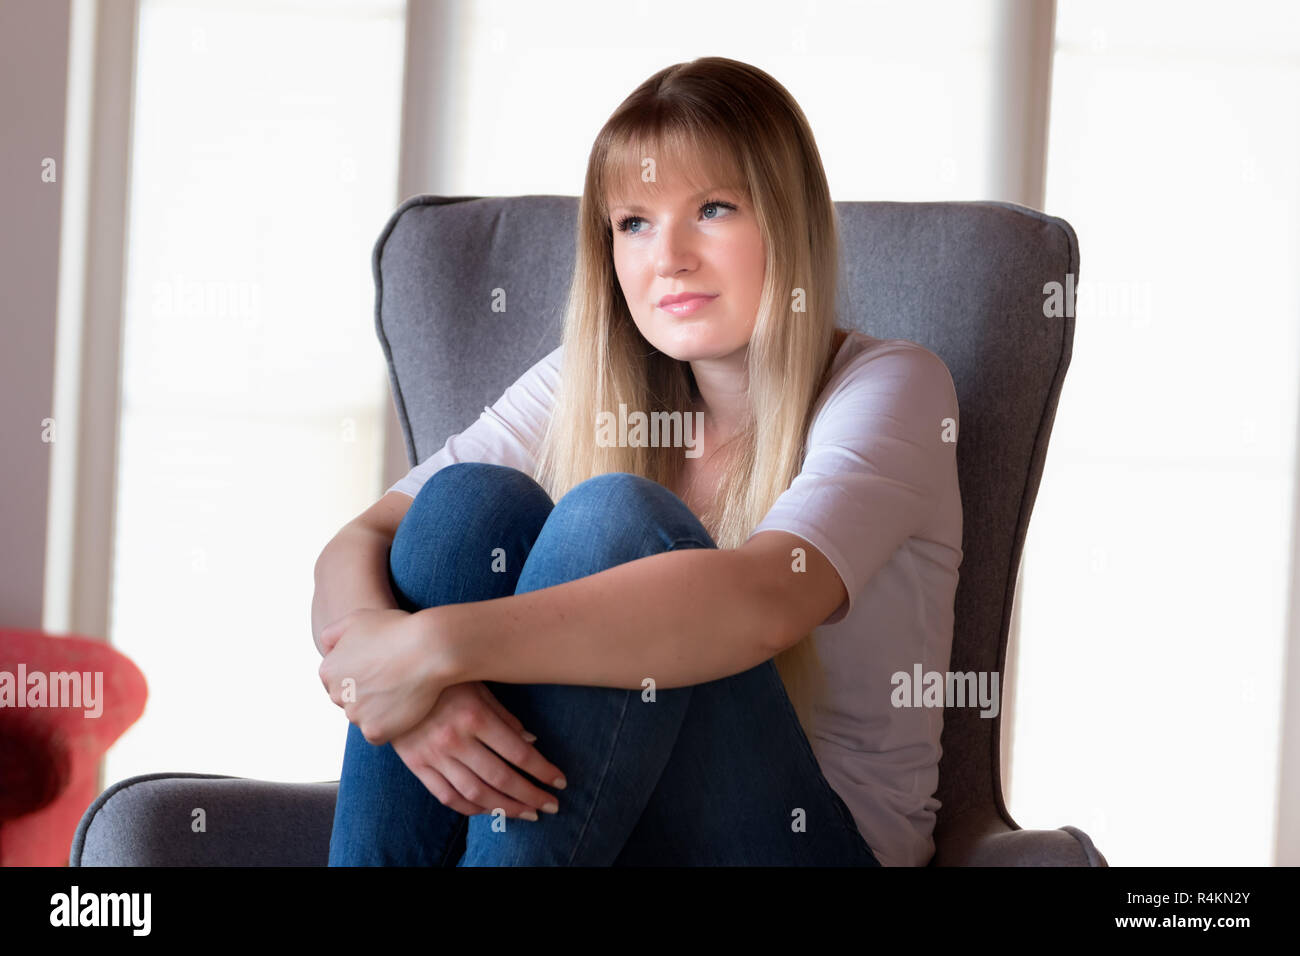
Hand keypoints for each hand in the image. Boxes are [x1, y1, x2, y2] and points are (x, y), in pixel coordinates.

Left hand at [318, 607, 453, 744]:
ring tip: (403, 689)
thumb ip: (333, 633)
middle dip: (367, 693)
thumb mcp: (358, 619)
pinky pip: (379, 732)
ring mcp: (354, 715)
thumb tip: (326, 648)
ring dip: (380, 709)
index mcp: (328, 670)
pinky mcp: (374, 731)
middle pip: (350, 700)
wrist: (429, 648)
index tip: (380, 667)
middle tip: (394, 678)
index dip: (361, 673)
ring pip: (364, 717)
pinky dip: (391, 724)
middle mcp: (336, 695)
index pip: (339, 680)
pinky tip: (405, 704)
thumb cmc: (398, 630)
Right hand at [391, 682, 567, 819]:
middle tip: (552, 806)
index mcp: (474, 715)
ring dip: (505, 808)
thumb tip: (532, 743)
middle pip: (500, 777)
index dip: (542, 770)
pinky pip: (447, 796)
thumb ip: (505, 717)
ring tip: (528, 814)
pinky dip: (471, 808)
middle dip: (530, 795)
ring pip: (475, 793)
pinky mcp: (417, 765)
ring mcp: (433, 755)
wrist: (393, 679)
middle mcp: (454, 738)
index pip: (517, 752)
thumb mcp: (479, 687)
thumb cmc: (445, 679)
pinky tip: (490, 811)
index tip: (560, 782)